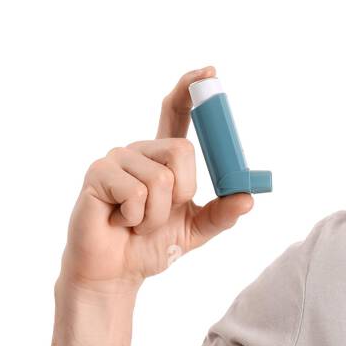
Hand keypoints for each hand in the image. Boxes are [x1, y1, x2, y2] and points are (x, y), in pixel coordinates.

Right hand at [59, 66, 253, 295]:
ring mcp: (116, 159)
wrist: (116, 273)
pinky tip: (121, 222)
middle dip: (184, 192)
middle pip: (182, 151)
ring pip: (162, 179)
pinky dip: (137, 218)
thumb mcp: (196, 230)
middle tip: (163, 215)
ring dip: (158, 214)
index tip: (210, 72)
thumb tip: (248, 199)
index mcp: (163, 157)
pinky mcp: (97, 174)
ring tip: (137, 223)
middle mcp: (140, 150)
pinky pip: (137, 192)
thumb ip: (222, 213)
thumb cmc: (150, 246)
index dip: (191, 90)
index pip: (177, 113)